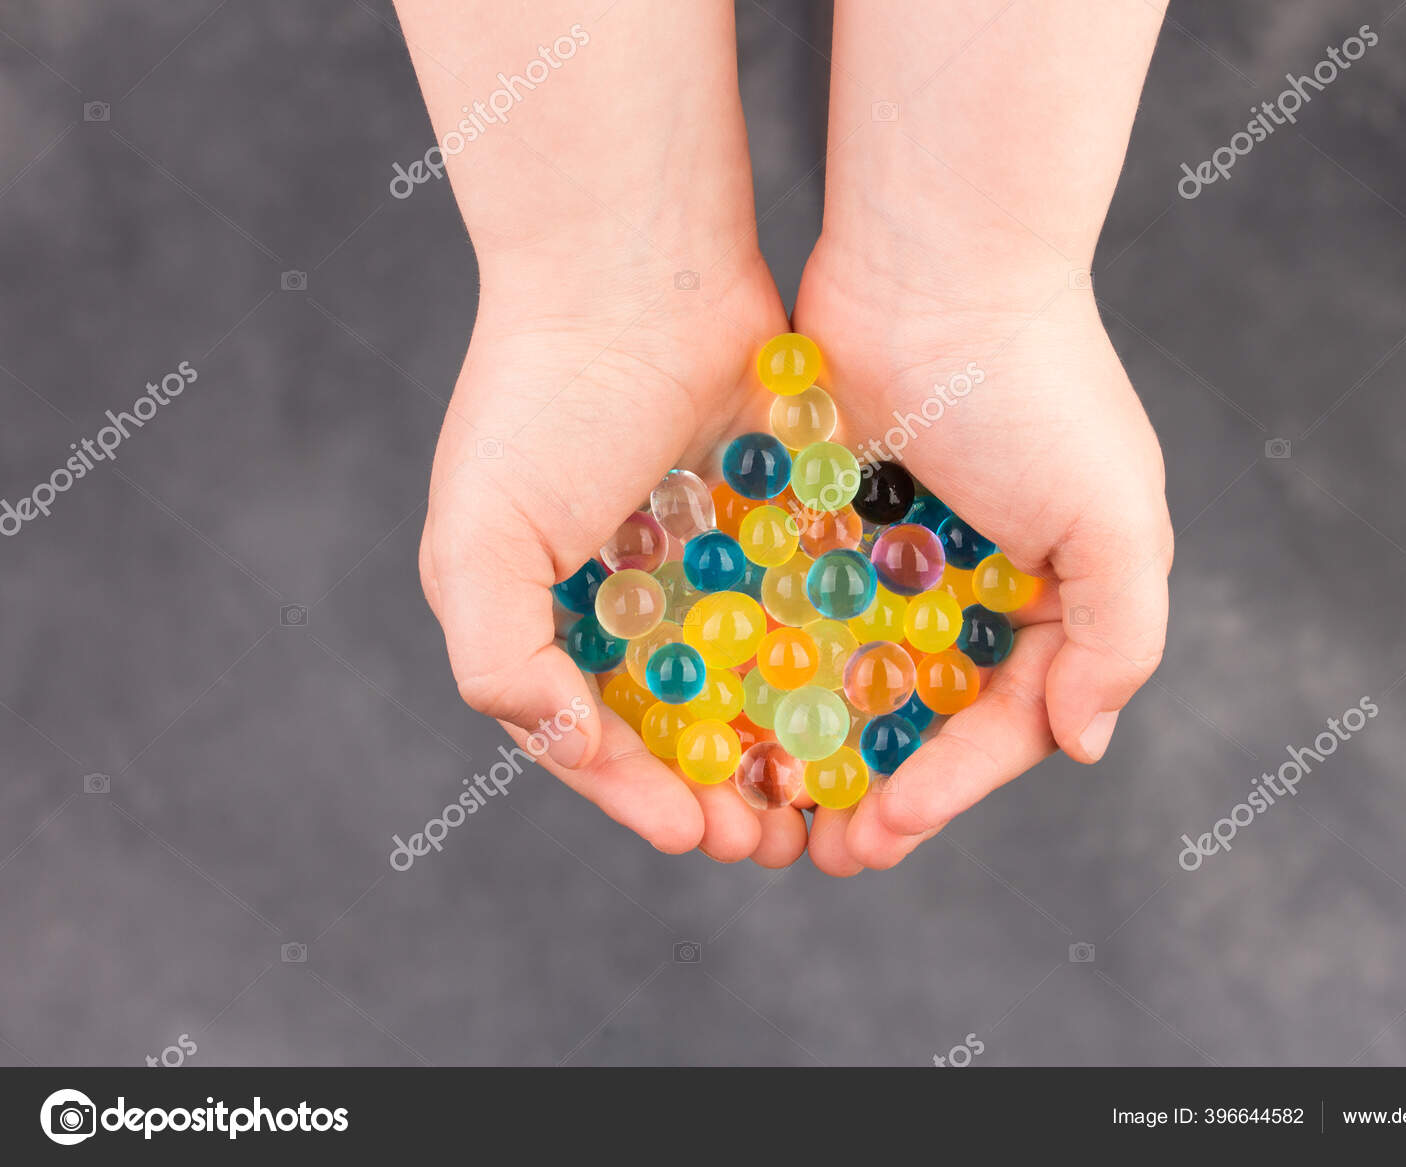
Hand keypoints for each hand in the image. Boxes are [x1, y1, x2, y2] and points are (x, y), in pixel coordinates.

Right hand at [418, 249, 812, 866]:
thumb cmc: (542, 400)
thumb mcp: (481, 537)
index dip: (639, 797)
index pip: (593, 739)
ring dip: (783, 750)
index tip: (695, 834)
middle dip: (723, 791)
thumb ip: (500, 659)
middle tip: (773, 841)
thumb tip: (574, 750)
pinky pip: (801, 612)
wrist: (637, 267)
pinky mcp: (773, 524)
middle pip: (680, 727)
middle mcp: (628, 600)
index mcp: (549, 617)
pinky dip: (824, 665)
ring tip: (824, 801)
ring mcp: (705, 563)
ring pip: (750, 684)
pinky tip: (862, 712)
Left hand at [793, 242, 1172, 874]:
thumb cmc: (1036, 391)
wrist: (934, 260)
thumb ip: (1118, 641)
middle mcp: (973, 584)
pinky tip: (738, 720)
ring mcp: (893, 554)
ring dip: (821, 751)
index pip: (1007, 722)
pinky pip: (801, 612)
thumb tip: (1083, 747)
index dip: (952, 787)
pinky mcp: (823, 518)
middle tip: (829, 852)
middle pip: (924, 718)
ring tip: (778, 811)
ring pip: (854, 680)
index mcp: (1051, 595)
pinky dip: (777, 669)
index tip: (889, 829)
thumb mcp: (1116, 519)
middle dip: (881, 790)